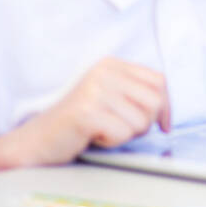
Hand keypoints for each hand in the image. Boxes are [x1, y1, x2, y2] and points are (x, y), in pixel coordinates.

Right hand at [17, 57, 170, 164]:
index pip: (159, 81)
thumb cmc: (78, 124)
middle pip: (155, 101)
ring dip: (125, 134)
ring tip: (102, 130)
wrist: (37, 141)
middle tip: (119, 128)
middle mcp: (103, 72)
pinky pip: (122, 133)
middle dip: (144, 123)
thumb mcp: (110, 99)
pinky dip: (111, 142)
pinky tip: (92, 136)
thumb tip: (168, 113)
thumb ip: (137, 96)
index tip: (163, 124)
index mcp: (111, 64)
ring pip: (141, 121)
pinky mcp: (86, 112)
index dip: (166, 106)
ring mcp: (94, 90)